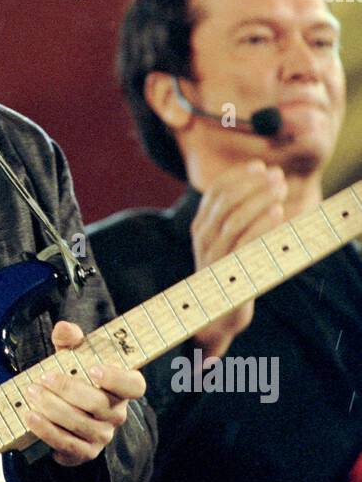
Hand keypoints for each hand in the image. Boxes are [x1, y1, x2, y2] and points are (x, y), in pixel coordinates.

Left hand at [22, 320, 145, 466]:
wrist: (63, 400)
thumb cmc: (75, 373)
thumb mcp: (73, 352)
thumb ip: (69, 337)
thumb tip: (64, 329)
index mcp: (124, 387)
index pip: (134, 385)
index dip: (116, 378)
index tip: (94, 369)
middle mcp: (117, 413)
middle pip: (98, 405)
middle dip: (67, 391)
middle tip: (43, 379)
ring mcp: (103, 435)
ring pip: (80, 426)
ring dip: (53, 411)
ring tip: (31, 395)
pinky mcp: (86, 452)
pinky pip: (68, 447)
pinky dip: (48, 434)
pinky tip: (33, 420)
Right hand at [190, 159, 286, 359]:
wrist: (216, 315)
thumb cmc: (228, 272)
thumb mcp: (227, 241)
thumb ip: (235, 215)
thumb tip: (261, 184)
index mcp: (201, 226)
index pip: (215, 191)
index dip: (238, 175)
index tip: (260, 166)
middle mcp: (202, 237)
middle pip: (225, 201)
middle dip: (253, 184)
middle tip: (277, 175)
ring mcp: (212, 255)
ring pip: (233, 219)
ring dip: (259, 200)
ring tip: (281, 189)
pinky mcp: (226, 271)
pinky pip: (244, 242)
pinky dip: (262, 225)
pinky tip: (278, 213)